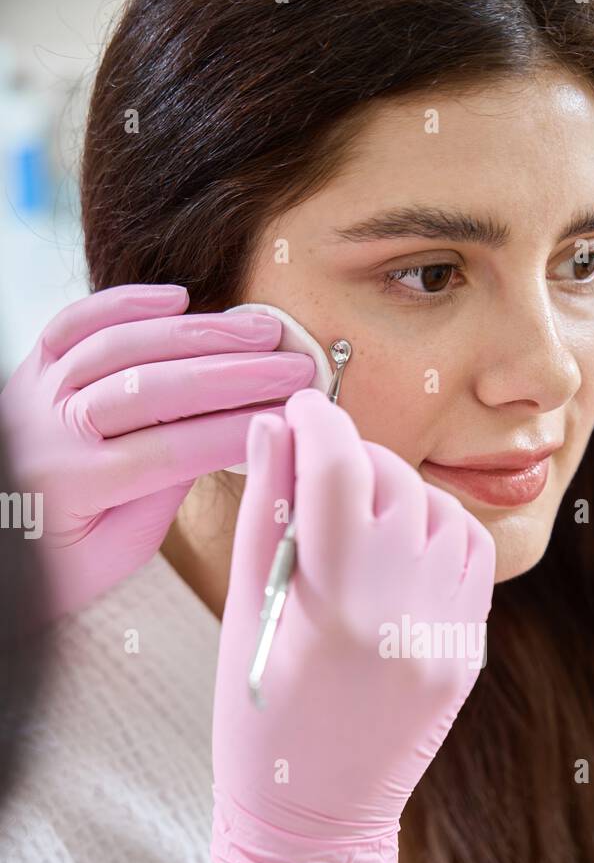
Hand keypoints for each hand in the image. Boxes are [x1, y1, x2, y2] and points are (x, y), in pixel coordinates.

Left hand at [0, 283, 315, 622]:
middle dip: (237, 375)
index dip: (239, 428)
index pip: (176, 447)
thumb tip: (222, 439)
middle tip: (294, 368)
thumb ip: (162, 495)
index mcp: (74, 483)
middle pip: (158, 387)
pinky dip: (127, 303)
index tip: (291, 417)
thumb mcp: (114, 552)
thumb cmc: (54, 563)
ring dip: (200, 332)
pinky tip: (179, 299)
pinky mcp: (29, 367)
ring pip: (125, 344)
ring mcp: (34, 388)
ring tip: (259, 330)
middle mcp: (49, 426)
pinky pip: (76, 322)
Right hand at [208, 389, 495, 862]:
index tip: (301, 410)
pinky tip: (397, 550)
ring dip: (398, 494)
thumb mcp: (243, 620)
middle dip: (352, 460)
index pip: (341, 471)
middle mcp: (403, 615)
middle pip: (392, 481)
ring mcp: (447, 637)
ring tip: (356, 518)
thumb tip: (276, 430)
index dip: (318, 423)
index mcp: (334, 608)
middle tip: (317, 473)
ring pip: (441, 511)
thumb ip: (264, 518)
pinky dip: (437, 533)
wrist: (315, 826)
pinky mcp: (469, 654)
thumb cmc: (259, 726)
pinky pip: (470, 558)